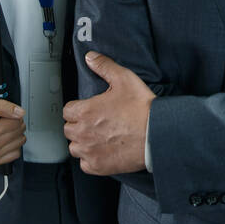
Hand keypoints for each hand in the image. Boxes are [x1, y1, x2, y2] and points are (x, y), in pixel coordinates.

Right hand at [0, 94, 24, 167]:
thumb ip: (2, 105)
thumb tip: (20, 112)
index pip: (17, 122)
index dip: (13, 114)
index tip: (3, 114)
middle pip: (19, 133)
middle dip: (14, 123)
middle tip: (1, 120)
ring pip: (19, 143)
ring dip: (14, 134)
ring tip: (1, 129)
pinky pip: (14, 154)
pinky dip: (12, 145)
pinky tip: (2, 138)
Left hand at [63, 51, 153, 175]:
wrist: (157, 134)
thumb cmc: (141, 109)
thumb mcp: (124, 79)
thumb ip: (104, 66)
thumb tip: (91, 57)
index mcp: (84, 111)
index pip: (67, 110)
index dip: (78, 108)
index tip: (88, 109)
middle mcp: (82, 132)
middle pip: (69, 129)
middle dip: (79, 125)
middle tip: (95, 122)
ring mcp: (89, 151)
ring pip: (74, 147)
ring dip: (82, 142)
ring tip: (97, 137)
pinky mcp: (98, 166)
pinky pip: (84, 164)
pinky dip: (90, 159)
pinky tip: (102, 151)